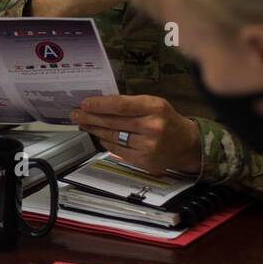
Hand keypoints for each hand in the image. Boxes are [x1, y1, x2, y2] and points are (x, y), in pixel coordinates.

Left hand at [70, 94, 200, 174]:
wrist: (186, 144)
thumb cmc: (166, 120)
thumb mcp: (154, 104)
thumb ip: (130, 103)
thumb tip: (100, 104)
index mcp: (154, 107)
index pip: (121, 105)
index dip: (100, 104)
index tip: (84, 103)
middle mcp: (152, 127)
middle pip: (113, 122)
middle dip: (90, 117)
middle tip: (76, 114)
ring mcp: (147, 146)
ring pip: (113, 137)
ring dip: (95, 130)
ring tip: (84, 123)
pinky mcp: (143, 160)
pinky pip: (117, 150)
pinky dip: (106, 142)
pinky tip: (99, 136)